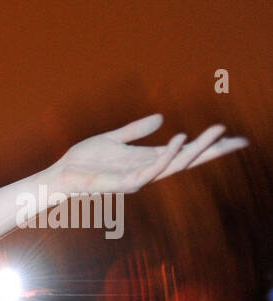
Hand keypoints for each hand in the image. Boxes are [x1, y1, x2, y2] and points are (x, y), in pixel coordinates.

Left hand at [48, 114, 246, 197]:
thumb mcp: (114, 139)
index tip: (236, 139)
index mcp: (148, 158)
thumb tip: (162, 118)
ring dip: (196, 149)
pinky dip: (167, 156)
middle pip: (187, 159)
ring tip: (217, 133)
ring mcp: (138, 177)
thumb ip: (136, 130)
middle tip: (239, 140)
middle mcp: (148, 170)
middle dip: (212, 150)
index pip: (185, 152)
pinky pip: (151, 169)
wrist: (61, 175)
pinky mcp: (125, 182)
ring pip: (175, 164)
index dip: (208, 146)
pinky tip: (179, 139)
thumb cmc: (85, 161)